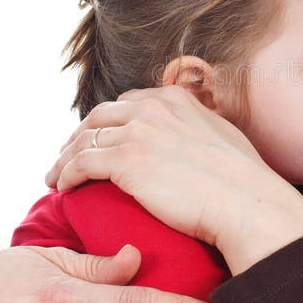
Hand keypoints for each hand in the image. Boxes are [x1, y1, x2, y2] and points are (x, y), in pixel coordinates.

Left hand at [46, 86, 302, 273]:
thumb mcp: (223, 136)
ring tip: (56, 175)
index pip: (128, 102)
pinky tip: (62, 186)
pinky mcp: (126, 161)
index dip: (108, 121)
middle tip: (70, 155)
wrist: (246, 203)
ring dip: (66, 156)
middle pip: (100, 116)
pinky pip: (81, 163)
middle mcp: (153, 107)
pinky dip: (66, 173)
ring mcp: (138, 131)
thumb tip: (198, 136)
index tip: (99, 138)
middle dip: (81, 135)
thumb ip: (201, 127)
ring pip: (85, 139)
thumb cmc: (243, 181)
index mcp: (175, 99)